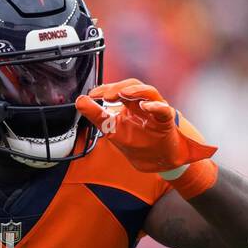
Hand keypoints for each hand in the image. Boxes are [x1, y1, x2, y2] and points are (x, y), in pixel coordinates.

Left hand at [75, 79, 215, 175]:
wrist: (156, 161)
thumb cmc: (138, 142)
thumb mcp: (112, 128)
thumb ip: (96, 115)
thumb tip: (80, 101)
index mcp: (130, 104)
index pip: (119, 89)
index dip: (106, 89)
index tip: (92, 94)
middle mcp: (144, 103)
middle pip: (134, 86)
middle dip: (119, 87)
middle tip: (106, 95)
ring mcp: (156, 111)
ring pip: (150, 93)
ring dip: (136, 91)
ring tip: (123, 93)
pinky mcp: (166, 122)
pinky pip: (164, 111)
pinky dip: (156, 107)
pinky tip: (145, 106)